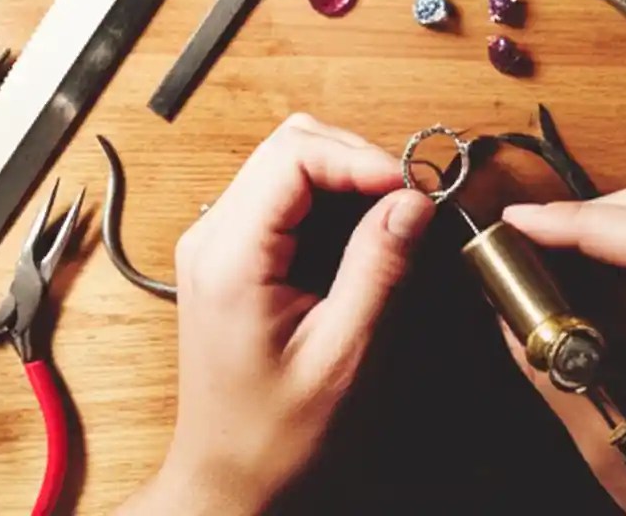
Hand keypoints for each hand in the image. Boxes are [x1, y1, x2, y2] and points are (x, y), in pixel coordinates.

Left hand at [120, 114, 435, 514]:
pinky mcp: (233, 255)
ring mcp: (218, 243)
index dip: (362, 159)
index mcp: (229, 256)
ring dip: (349, 180)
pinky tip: (365, 239)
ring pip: (291, 164)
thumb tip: (413, 200)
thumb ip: (378, 268)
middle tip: (412, 201)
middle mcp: (212, 236)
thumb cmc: (278, 436)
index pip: (294, 155)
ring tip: (395, 221)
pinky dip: (334, 203)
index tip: (413, 190)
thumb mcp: (344, 355)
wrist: (230, 479)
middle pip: (291, 146)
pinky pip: (287, 199)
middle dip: (359, 161)